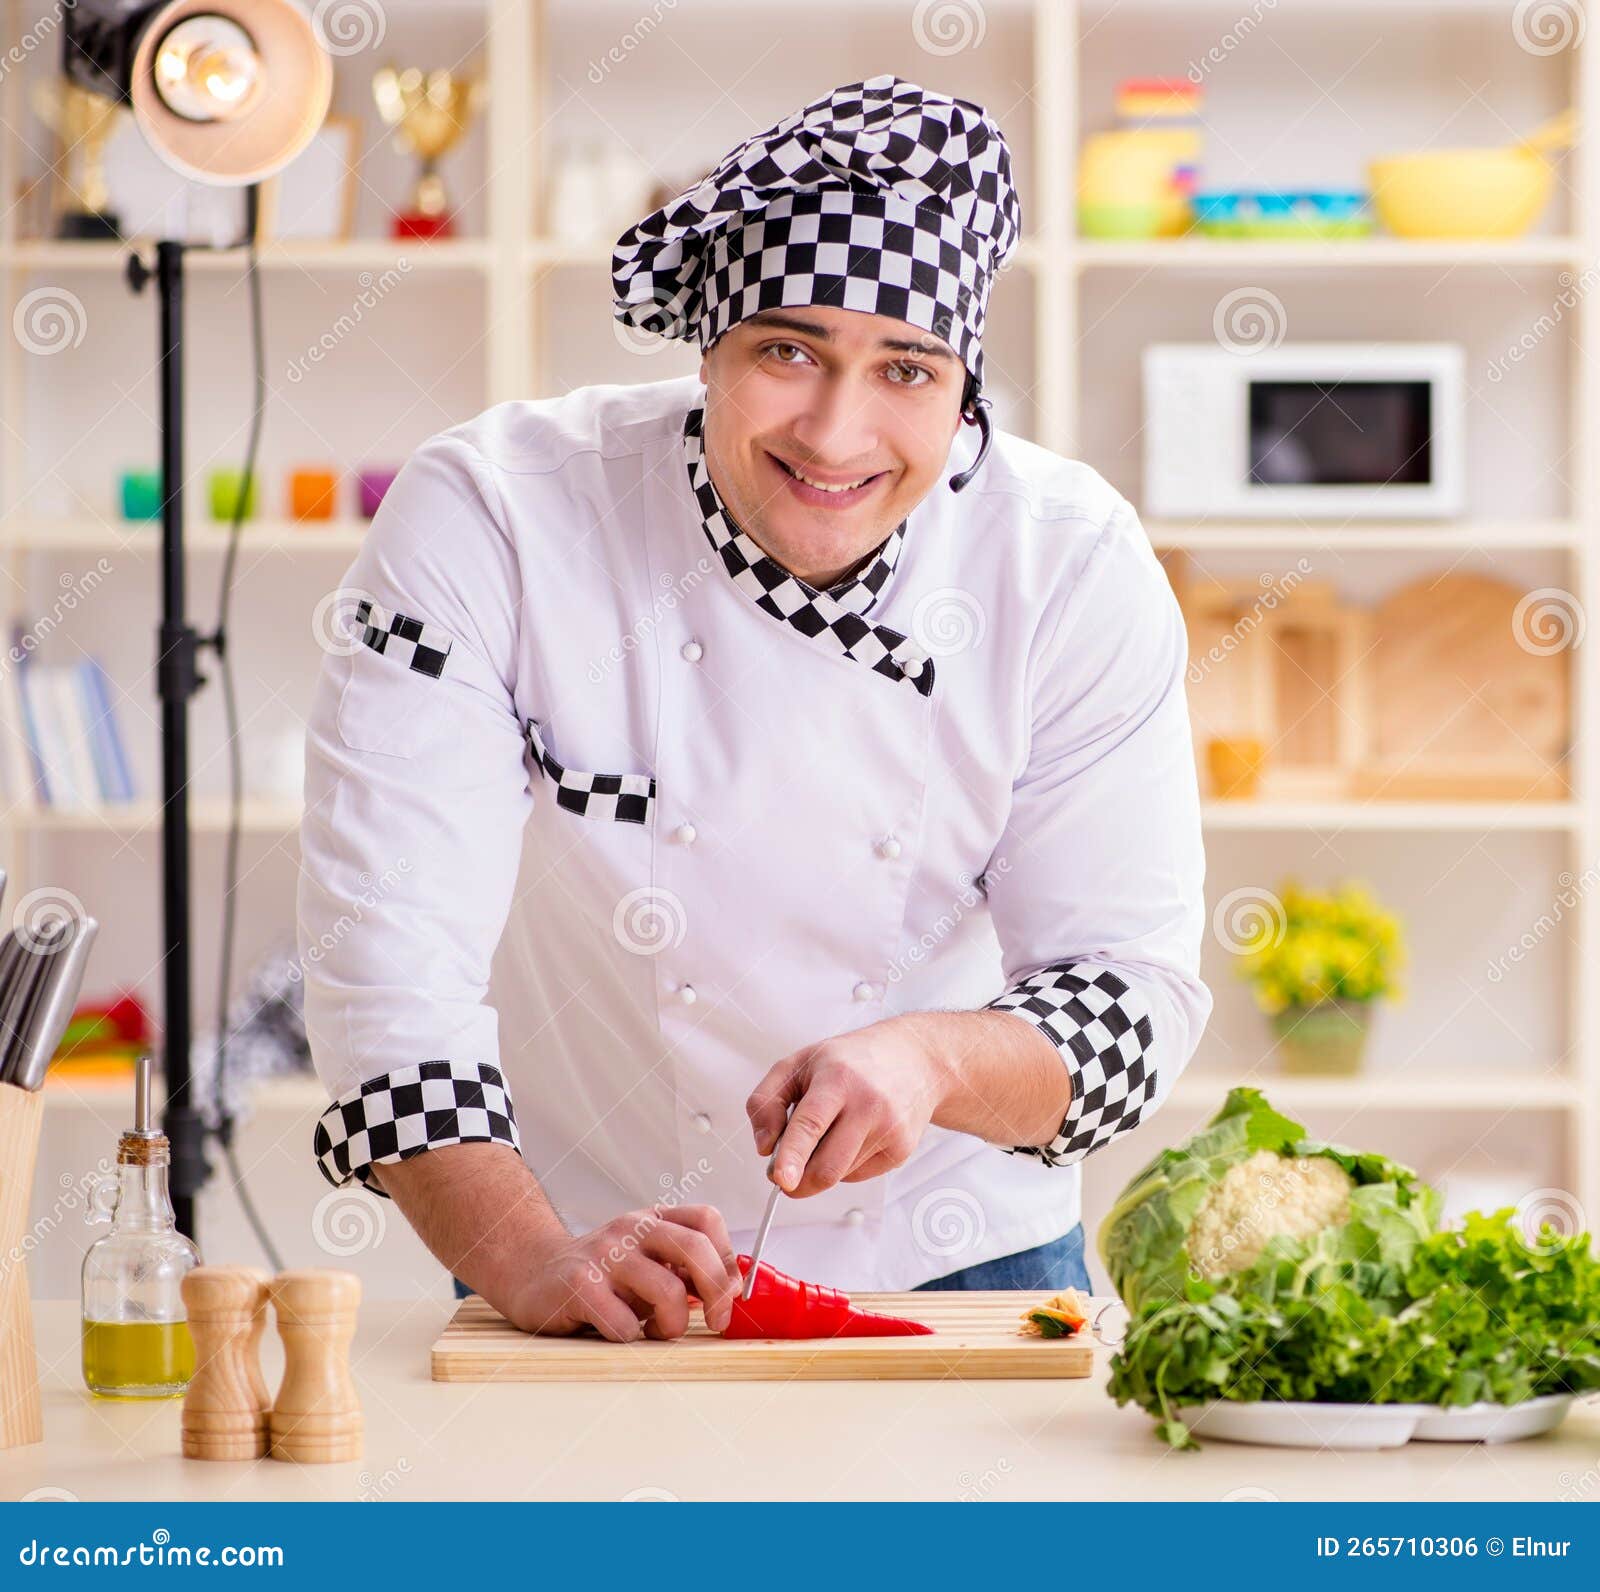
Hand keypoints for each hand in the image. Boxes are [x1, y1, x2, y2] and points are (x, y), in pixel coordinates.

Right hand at [503, 1204, 739, 1341]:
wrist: (533, 1273)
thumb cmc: (601, 1275)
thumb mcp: (645, 1260)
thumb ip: (683, 1269)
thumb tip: (730, 1292)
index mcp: (653, 1219)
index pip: (706, 1219)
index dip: (727, 1258)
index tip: (729, 1294)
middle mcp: (631, 1228)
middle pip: (694, 1249)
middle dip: (717, 1293)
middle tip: (716, 1322)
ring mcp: (605, 1254)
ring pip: (667, 1292)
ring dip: (672, 1325)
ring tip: (655, 1331)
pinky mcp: (579, 1283)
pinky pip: (625, 1323)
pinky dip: (631, 1338)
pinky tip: (618, 1331)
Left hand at [745, 1016, 946, 1197]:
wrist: (913, 1058)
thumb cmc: (850, 1061)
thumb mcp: (798, 1063)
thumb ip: (765, 1101)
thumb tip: (765, 1147)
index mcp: (837, 1078)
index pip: (811, 1123)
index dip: (793, 1156)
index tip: (782, 1180)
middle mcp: (868, 1104)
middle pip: (827, 1167)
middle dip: (799, 1182)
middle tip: (784, 1172)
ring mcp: (890, 1129)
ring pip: (839, 1175)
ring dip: (822, 1164)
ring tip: (832, 1130)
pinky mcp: (902, 1149)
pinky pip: (858, 1175)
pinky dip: (845, 1164)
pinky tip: (853, 1135)